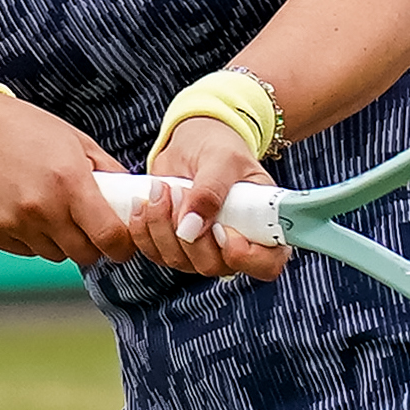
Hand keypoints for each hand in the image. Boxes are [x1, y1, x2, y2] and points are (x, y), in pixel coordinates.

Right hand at [0, 96, 154, 270]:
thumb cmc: (21, 129)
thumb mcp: (73, 140)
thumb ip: (107, 170)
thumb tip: (132, 195)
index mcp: (70, 182)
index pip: (109, 237)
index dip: (121, 247)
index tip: (121, 245)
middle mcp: (43, 208)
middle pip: (84, 254)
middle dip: (91, 246)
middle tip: (86, 228)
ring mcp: (15, 224)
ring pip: (54, 255)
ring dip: (59, 241)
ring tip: (48, 210)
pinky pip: (26, 250)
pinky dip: (31, 238)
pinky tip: (22, 211)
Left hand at [127, 118, 286, 284]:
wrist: (193, 144)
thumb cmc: (220, 149)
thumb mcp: (222, 160)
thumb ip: (210, 192)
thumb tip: (189, 229)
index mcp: (264, 227)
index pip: (266, 265)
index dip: (244, 257)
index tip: (221, 229)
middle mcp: (234, 246)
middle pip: (212, 265)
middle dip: (190, 231)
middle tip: (180, 191)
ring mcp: (202, 250)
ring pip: (178, 260)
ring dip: (162, 225)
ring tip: (161, 188)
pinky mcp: (173, 246)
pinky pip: (154, 252)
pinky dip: (143, 229)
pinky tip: (143, 202)